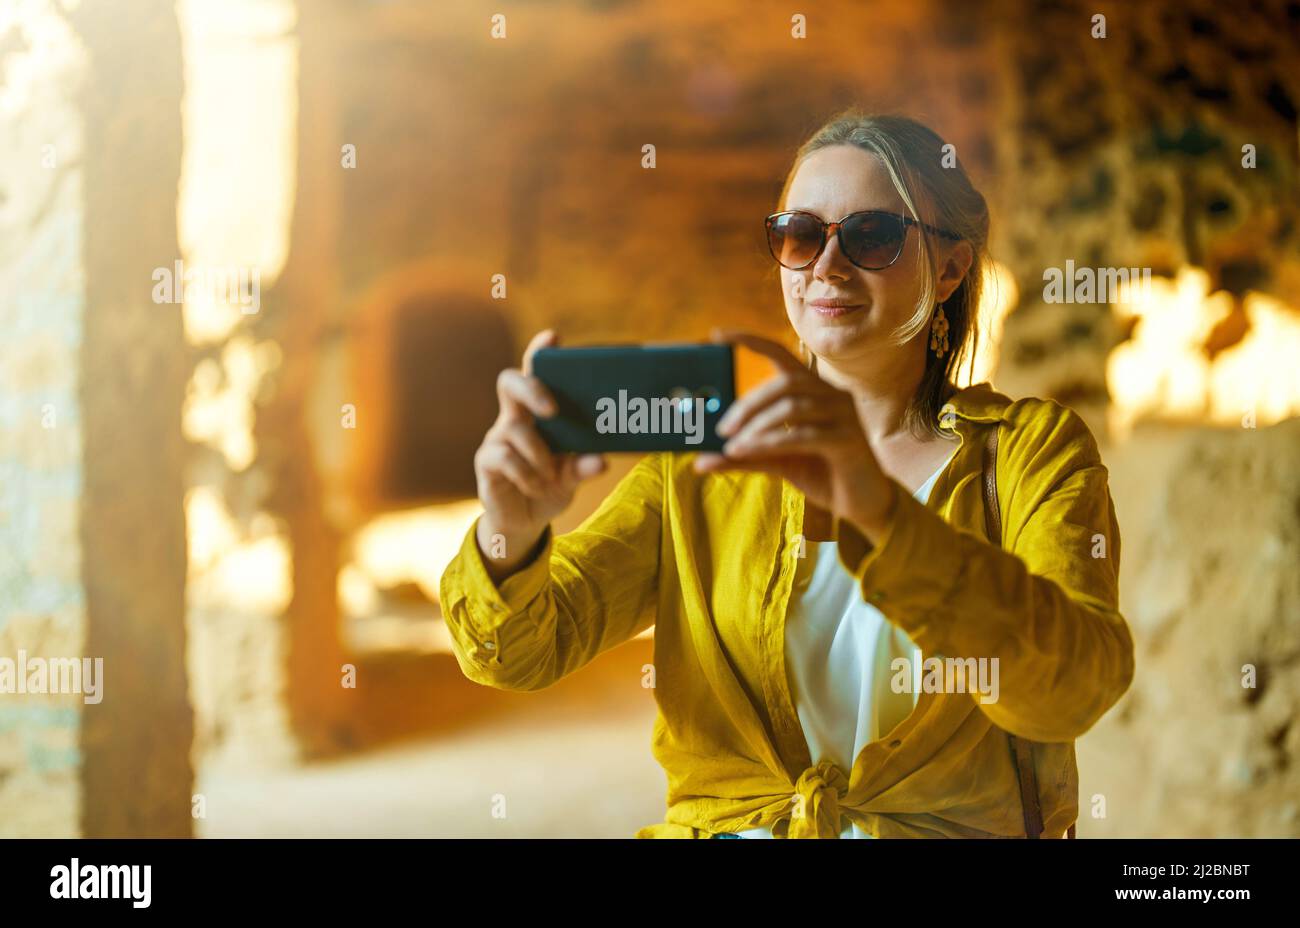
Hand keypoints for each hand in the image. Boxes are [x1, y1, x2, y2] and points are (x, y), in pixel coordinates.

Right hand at [474, 329, 606, 576]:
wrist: (523, 522)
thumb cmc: (549, 486)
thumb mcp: (572, 476)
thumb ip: (583, 465)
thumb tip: (601, 461)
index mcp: (536, 412)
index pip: (534, 373)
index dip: (540, 353)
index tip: (553, 337)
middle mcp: (513, 418)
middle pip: (509, 382)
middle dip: (532, 388)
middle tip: (552, 409)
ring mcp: (497, 438)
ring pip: (514, 429)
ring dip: (539, 454)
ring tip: (552, 476)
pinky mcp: (486, 461)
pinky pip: (505, 458)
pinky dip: (528, 474)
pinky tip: (538, 486)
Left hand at [693, 329, 896, 540]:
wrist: (862, 503)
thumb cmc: (821, 473)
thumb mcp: (776, 461)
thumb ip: (743, 457)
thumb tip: (701, 462)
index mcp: (814, 390)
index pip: (781, 354)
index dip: (750, 340)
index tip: (716, 335)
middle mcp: (832, 394)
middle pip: (784, 384)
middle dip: (748, 405)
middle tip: (723, 429)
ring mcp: (844, 415)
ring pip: (792, 408)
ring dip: (757, 427)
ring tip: (733, 447)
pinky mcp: (848, 439)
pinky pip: (803, 435)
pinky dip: (770, 442)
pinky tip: (748, 452)